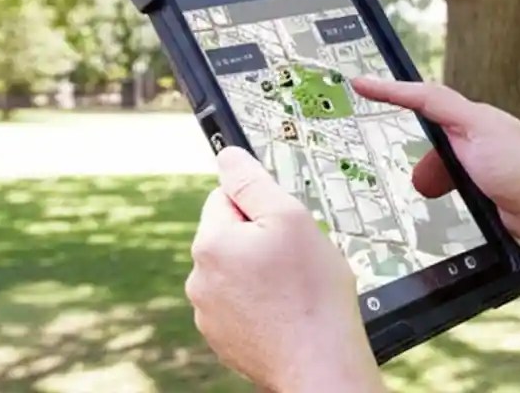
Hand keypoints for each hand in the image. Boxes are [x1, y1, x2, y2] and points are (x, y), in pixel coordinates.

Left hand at [185, 147, 382, 392]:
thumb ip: (254, 183)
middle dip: (261, 240)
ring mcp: (209, 313)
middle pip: (231, 235)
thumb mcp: (292, 219)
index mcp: (211, 243)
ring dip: (261, 272)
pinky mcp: (223, 339)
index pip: (226, 197)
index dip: (262, 206)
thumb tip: (227, 156)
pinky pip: (241, 304)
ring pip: (237, 271)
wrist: (319, 364)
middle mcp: (200, 279)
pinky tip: (287, 311)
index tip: (285, 225)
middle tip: (296, 258)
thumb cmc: (312, 294)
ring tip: (295, 288)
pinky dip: (261, 304)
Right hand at [351, 77, 519, 242]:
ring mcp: (480, 164)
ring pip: (439, 168)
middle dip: (418, 157)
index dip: (391, 92)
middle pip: (429, 140)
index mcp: (472, 117)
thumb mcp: (476, 130)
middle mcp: (475, 137)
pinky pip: (452, 190)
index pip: (424, 97)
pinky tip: (446, 210)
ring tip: (431, 195)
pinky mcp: (484, 190)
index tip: (360, 84)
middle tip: (410, 174)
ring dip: (432, 181)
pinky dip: (445, 198)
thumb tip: (416, 105)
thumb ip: (445, 113)